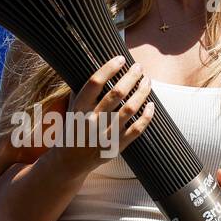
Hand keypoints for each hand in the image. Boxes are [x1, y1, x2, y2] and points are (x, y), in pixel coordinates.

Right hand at [45, 55, 154, 178]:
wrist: (69, 162)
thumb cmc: (73, 128)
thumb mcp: (72, 108)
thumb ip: (84, 90)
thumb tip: (101, 66)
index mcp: (78, 108)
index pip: (95, 82)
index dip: (109, 68)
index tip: (121, 58)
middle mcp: (91, 121)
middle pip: (116, 93)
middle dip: (131, 76)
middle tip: (139, 67)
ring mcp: (103, 136)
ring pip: (129, 109)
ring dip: (142, 92)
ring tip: (147, 82)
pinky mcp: (115, 147)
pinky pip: (136, 130)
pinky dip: (146, 117)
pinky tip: (151, 105)